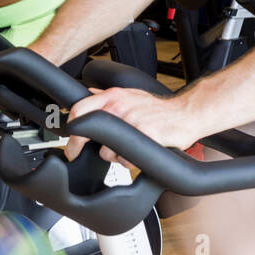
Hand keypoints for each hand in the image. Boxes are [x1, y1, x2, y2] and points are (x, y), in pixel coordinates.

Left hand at [65, 87, 202, 161]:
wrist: (186, 113)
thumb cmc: (158, 108)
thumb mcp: (130, 94)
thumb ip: (107, 95)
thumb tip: (88, 92)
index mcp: (113, 96)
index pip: (79, 109)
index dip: (70, 127)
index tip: (68, 139)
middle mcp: (120, 107)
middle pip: (87, 132)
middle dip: (77, 146)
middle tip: (74, 153)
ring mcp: (132, 121)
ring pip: (106, 151)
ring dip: (112, 156)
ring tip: (124, 150)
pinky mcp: (145, 136)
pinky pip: (126, 159)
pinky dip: (129, 161)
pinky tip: (136, 154)